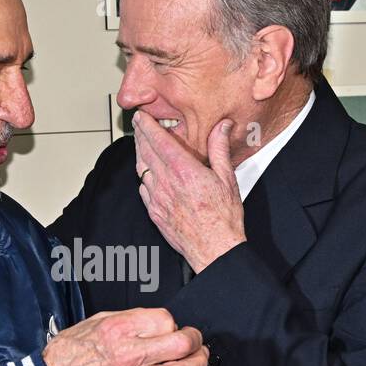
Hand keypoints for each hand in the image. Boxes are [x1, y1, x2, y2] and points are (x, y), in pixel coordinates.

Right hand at [42, 307, 206, 365]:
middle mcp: (129, 356)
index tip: (170, 327)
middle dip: (196, 340)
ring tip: (197, 360)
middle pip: (181, 345)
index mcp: (119, 330)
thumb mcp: (98, 321)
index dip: (172, 322)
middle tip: (195, 341)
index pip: (165, 320)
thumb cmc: (72, 353)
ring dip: (198, 365)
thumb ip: (131, 320)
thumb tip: (159, 323)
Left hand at [134, 113, 244, 273]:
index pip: (158, 140)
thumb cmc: (223, 218)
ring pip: (140, 169)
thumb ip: (219, 149)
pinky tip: (146, 173)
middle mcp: (166, 182)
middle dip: (139, 134)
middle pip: (145, 151)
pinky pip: (143, 188)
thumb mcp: (227, 178)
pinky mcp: (154, 212)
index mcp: (183, 170)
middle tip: (138, 124)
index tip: (142, 116)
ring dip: (139, 153)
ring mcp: (157, 198)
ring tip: (140, 144)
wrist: (214, 249)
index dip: (147, 125)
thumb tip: (222, 127)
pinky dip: (142, 176)